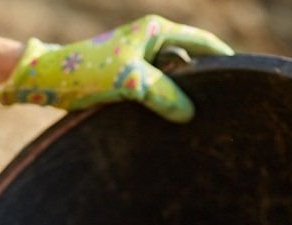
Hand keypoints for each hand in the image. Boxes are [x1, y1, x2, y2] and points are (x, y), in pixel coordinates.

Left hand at [0, 15, 231, 123]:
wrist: (48, 81)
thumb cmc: (87, 71)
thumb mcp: (130, 81)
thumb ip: (163, 94)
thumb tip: (190, 114)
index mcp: (155, 31)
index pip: (202, 42)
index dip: (223, 59)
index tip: (243, 76)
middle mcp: (150, 43)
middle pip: (190, 62)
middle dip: (206, 82)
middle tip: (228, 105)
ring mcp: (139, 63)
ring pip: (173, 81)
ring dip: (183, 97)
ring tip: (204, 119)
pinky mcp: (128, 83)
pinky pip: (157, 94)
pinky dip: (167, 106)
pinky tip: (174, 125)